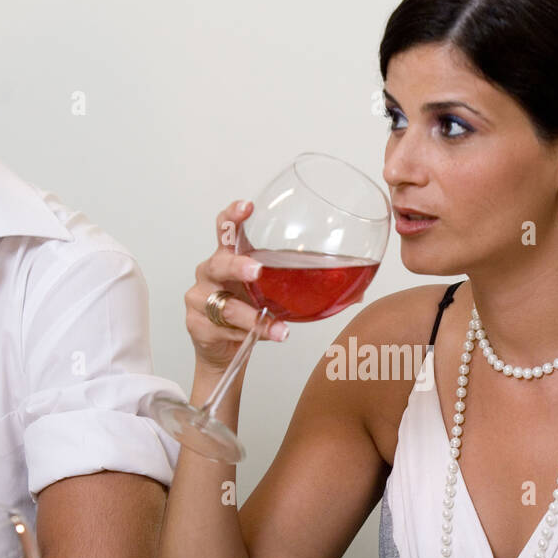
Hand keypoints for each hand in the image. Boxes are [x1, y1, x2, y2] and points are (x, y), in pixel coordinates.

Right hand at [184, 200, 289, 375]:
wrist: (225, 349)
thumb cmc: (248, 312)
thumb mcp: (274, 294)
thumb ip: (306, 288)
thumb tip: (358, 293)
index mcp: (228, 257)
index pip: (225, 229)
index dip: (232, 216)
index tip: (247, 207)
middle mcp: (210, 273)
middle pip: (219, 263)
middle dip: (238, 266)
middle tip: (257, 271)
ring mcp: (201, 299)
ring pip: (226, 305)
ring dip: (253, 317)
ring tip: (278, 327)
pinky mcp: (198, 325)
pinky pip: (224, 329)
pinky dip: (249, 334)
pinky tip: (265, 336)